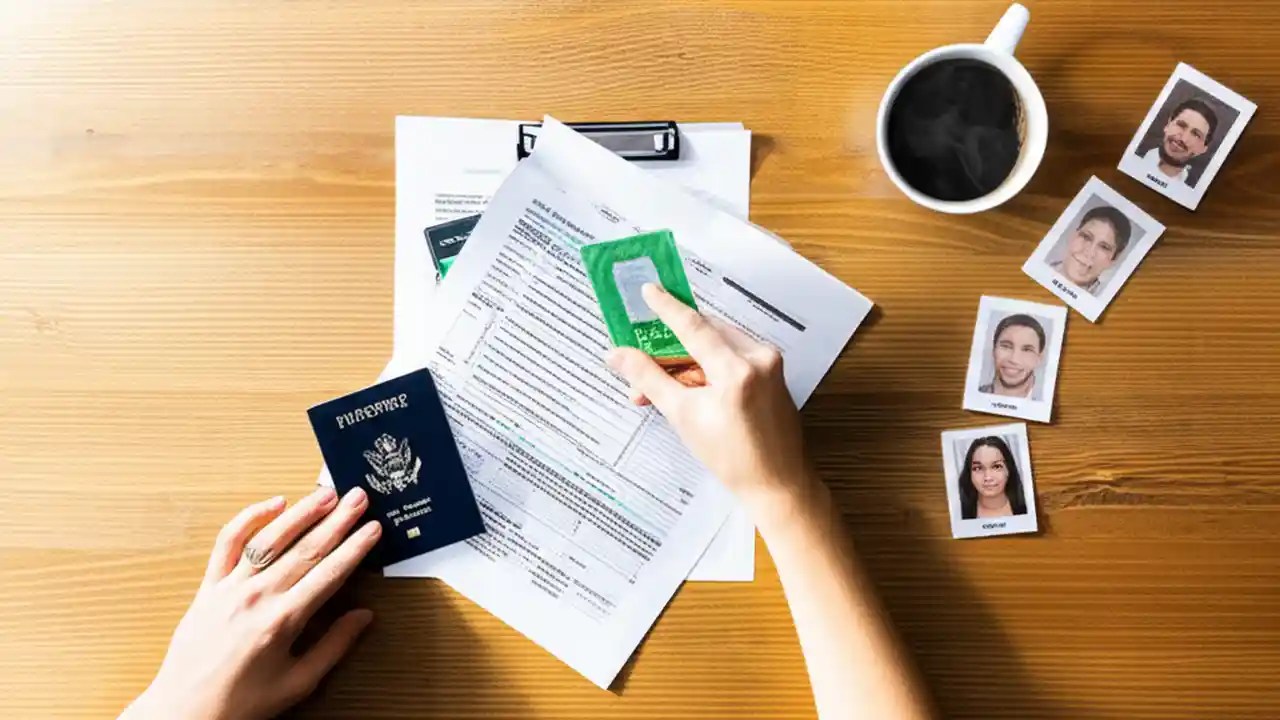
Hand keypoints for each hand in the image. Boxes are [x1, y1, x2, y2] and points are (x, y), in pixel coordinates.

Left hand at [121, 487, 381, 719]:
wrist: (184, 712)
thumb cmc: (241, 704)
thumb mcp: (298, 683)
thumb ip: (334, 646)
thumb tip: (363, 617)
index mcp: (283, 621)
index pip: (330, 573)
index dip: (355, 548)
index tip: (373, 528)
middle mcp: (257, 598)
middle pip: (306, 548)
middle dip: (337, 520)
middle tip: (358, 497)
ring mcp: (230, 588)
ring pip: (270, 538)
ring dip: (301, 512)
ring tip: (324, 494)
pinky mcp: (208, 587)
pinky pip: (228, 543)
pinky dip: (249, 519)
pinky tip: (273, 505)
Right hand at [606, 283, 815, 512]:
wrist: (776, 482)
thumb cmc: (732, 457)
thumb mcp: (683, 416)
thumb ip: (649, 379)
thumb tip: (618, 355)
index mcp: (737, 369)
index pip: (693, 326)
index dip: (667, 307)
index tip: (649, 291)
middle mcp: (759, 358)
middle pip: (704, 334)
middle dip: (670, 350)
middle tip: (640, 363)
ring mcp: (770, 363)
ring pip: (717, 345)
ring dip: (688, 361)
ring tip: (665, 390)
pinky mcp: (773, 371)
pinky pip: (733, 356)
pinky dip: (709, 367)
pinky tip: (692, 390)